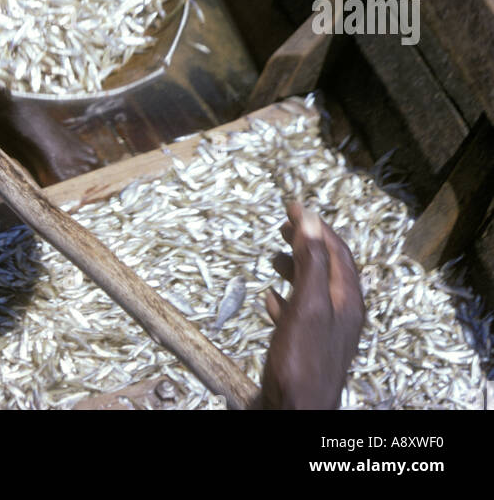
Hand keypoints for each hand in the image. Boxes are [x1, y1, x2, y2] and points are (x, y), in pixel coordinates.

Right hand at [257, 202, 364, 409]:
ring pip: (313, 289)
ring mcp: (326, 332)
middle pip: (327, 267)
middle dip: (307, 243)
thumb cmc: (304, 360)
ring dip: (296, 267)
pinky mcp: (309, 348)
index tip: (292, 206)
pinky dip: (287, 298)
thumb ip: (312, 260)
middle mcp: (341, 313)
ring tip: (275, 256)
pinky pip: (301, 314)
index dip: (316, 225)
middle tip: (284, 226)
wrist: (298, 412)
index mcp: (347, 299)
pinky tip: (271, 298)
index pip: (336, 250)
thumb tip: (311, 219)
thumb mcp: (309, 302)